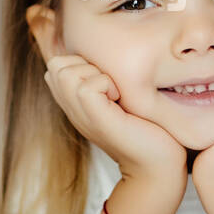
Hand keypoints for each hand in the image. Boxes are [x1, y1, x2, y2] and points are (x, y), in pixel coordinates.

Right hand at [43, 54, 186, 185]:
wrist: (158, 165)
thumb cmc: (147, 128)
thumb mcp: (118, 95)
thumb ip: (103, 75)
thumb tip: (99, 48)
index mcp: (74, 102)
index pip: (56, 63)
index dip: (80, 61)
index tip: (107, 80)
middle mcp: (72, 109)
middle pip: (56, 64)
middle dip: (85, 64)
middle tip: (111, 85)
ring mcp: (81, 116)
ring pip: (67, 72)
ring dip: (95, 74)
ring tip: (115, 93)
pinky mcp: (96, 120)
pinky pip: (86, 86)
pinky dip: (106, 85)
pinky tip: (120, 101)